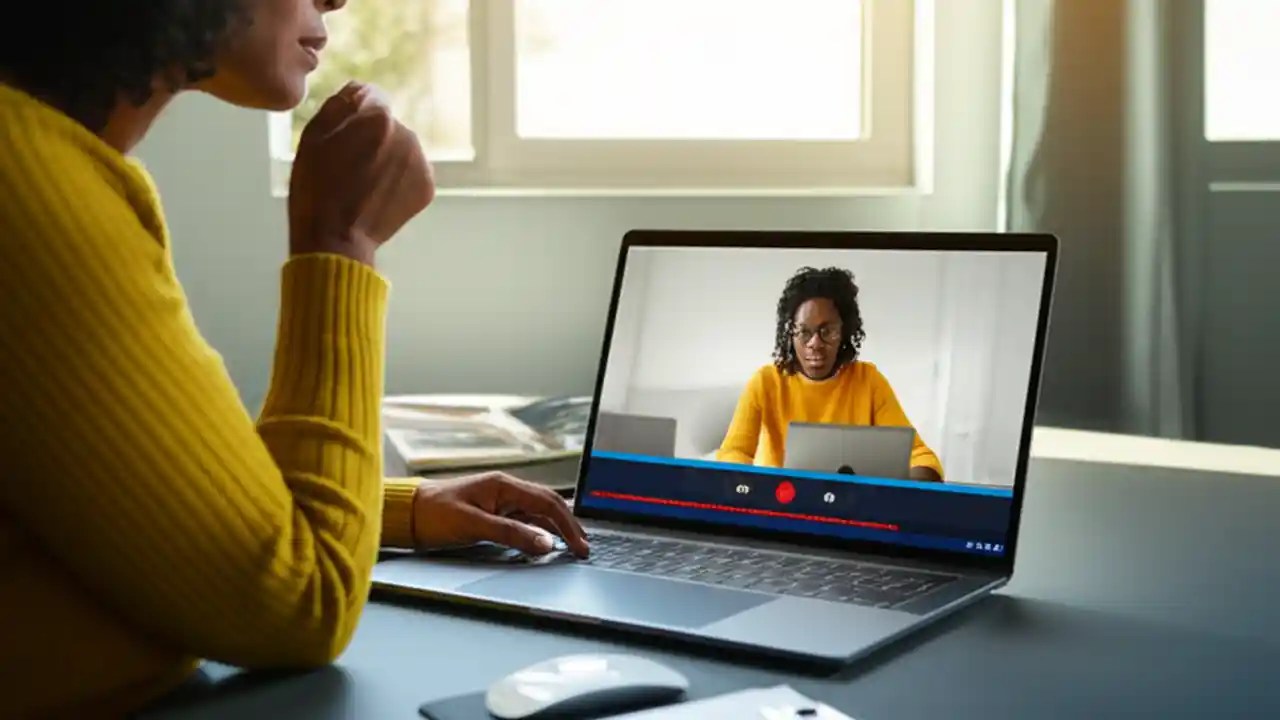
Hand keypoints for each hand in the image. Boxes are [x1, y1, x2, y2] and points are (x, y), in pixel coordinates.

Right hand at [287, 81, 434, 264]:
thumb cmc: (316, 188)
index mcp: (378, 118)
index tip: (343, 136)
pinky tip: (378, 195)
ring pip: (401, 148)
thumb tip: (357, 90)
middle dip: (372, 137)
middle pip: (388, 124)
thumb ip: (339, 103)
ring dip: (387, 158)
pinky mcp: (427, 187)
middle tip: (349, 166)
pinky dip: (398, 180)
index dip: (354, 113)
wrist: (335, 239)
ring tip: (363, 184)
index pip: (371, 96)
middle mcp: (407, 135)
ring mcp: (420, 163)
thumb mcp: (313, 136)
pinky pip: (411, 172)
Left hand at [411, 473, 589, 557]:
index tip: (580, 546)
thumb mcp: (474, 524)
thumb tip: (545, 543)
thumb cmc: (435, 513)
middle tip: (583, 548)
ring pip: (538, 514)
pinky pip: (525, 522)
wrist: (408, 514)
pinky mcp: (494, 514)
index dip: (568, 525)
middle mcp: (507, 490)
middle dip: (569, 526)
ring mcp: (501, 502)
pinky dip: (539, 533)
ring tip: (571, 548)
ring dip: (556, 530)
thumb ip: (512, 533)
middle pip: (549, 506)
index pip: (548, 503)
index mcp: (505, 485)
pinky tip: (545, 544)